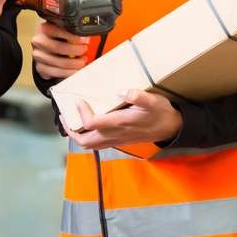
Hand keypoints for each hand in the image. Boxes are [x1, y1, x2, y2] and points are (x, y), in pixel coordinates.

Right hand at [31, 22, 91, 80]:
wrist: (47, 50)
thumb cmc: (58, 38)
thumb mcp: (64, 30)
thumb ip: (73, 30)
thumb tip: (90, 34)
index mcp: (45, 28)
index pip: (57, 30)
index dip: (73, 36)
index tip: (85, 40)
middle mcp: (39, 41)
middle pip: (58, 47)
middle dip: (75, 50)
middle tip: (84, 50)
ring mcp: (38, 55)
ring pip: (58, 62)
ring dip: (74, 63)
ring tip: (82, 61)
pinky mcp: (40, 67)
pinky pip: (56, 72)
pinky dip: (68, 73)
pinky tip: (75, 70)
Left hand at [66, 90, 182, 149]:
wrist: (172, 128)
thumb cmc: (161, 113)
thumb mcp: (154, 101)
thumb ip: (139, 97)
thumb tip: (122, 91)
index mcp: (120, 123)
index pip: (91, 124)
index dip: (81, 113)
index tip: (78, 100)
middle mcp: (115, 134)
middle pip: (85, 141)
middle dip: (71, 129)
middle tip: (64, 115)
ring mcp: (116, 140)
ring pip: (90, 145)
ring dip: (77, 135)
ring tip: (70, 121)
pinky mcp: (118, 141)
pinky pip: (97, 144)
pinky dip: (86, 137)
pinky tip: (85, 126)